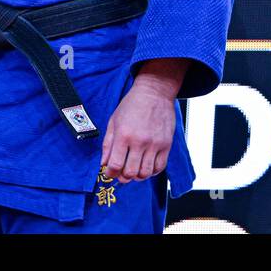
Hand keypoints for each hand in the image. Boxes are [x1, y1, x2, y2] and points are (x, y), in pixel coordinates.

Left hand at [100, 69, 179, 183]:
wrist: (154, 93)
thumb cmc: (132, 104)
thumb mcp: (114, 121)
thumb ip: (108, 144)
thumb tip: (104, 163)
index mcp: (124, 135)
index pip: (115, 165)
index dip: (110, 173)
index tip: (109, 172)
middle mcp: (140, 141)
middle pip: (130, 173)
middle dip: (123, 177)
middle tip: (121, 174)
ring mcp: (155, 144)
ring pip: (145, 173)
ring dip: (137, 177)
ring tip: (133, 170)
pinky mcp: (166, 145)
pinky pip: (159, 167)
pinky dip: (151, 172)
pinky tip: (146, 166)